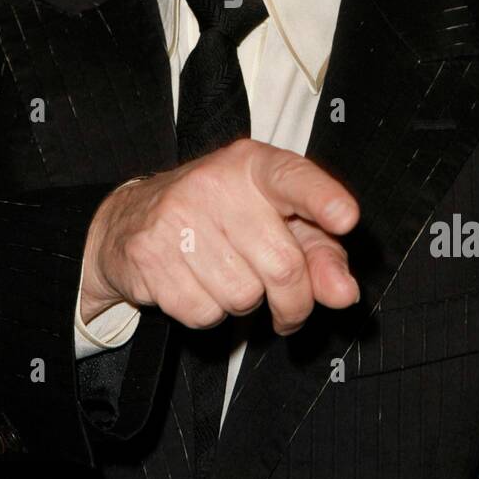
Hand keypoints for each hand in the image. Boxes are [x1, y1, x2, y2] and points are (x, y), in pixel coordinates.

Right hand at [80, 139, 359, 333]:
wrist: (132, 219)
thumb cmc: (222, 219)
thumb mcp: (277, 221)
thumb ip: (320, 252)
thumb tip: (343, 293)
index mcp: (254, 166)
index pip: (293, 177)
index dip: (323, 199)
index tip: (346, 218)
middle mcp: (215, 183)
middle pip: (283, 265)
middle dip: (293, 302)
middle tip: (287, 306)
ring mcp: (177, 216)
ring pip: (243, 297)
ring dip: (245, 304)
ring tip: (226, 276)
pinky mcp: (149, 253)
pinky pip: (203, 312)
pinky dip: (208, 312)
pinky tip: (196, 283)